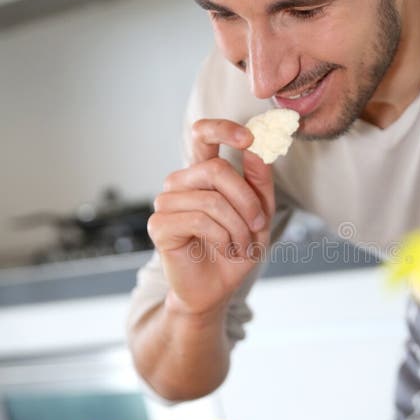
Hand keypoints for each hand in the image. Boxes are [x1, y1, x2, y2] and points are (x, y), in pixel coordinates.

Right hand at [148, 119, 273, 316]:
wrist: (216, 290)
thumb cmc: (235, 250)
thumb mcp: (259, 216)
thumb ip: (259, 183)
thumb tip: (257, 149)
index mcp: (203, 174)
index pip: (202, 135)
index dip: (223, 129)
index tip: (249, 139)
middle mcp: (181, 182)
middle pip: (218, 169)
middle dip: (247, 200)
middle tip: (259, 224)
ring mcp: (166, 202)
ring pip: (212, 199)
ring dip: (238, 226)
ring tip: (241, 244)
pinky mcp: (159, 225)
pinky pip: (199, 220)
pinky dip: (223, 237)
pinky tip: (225, 249)